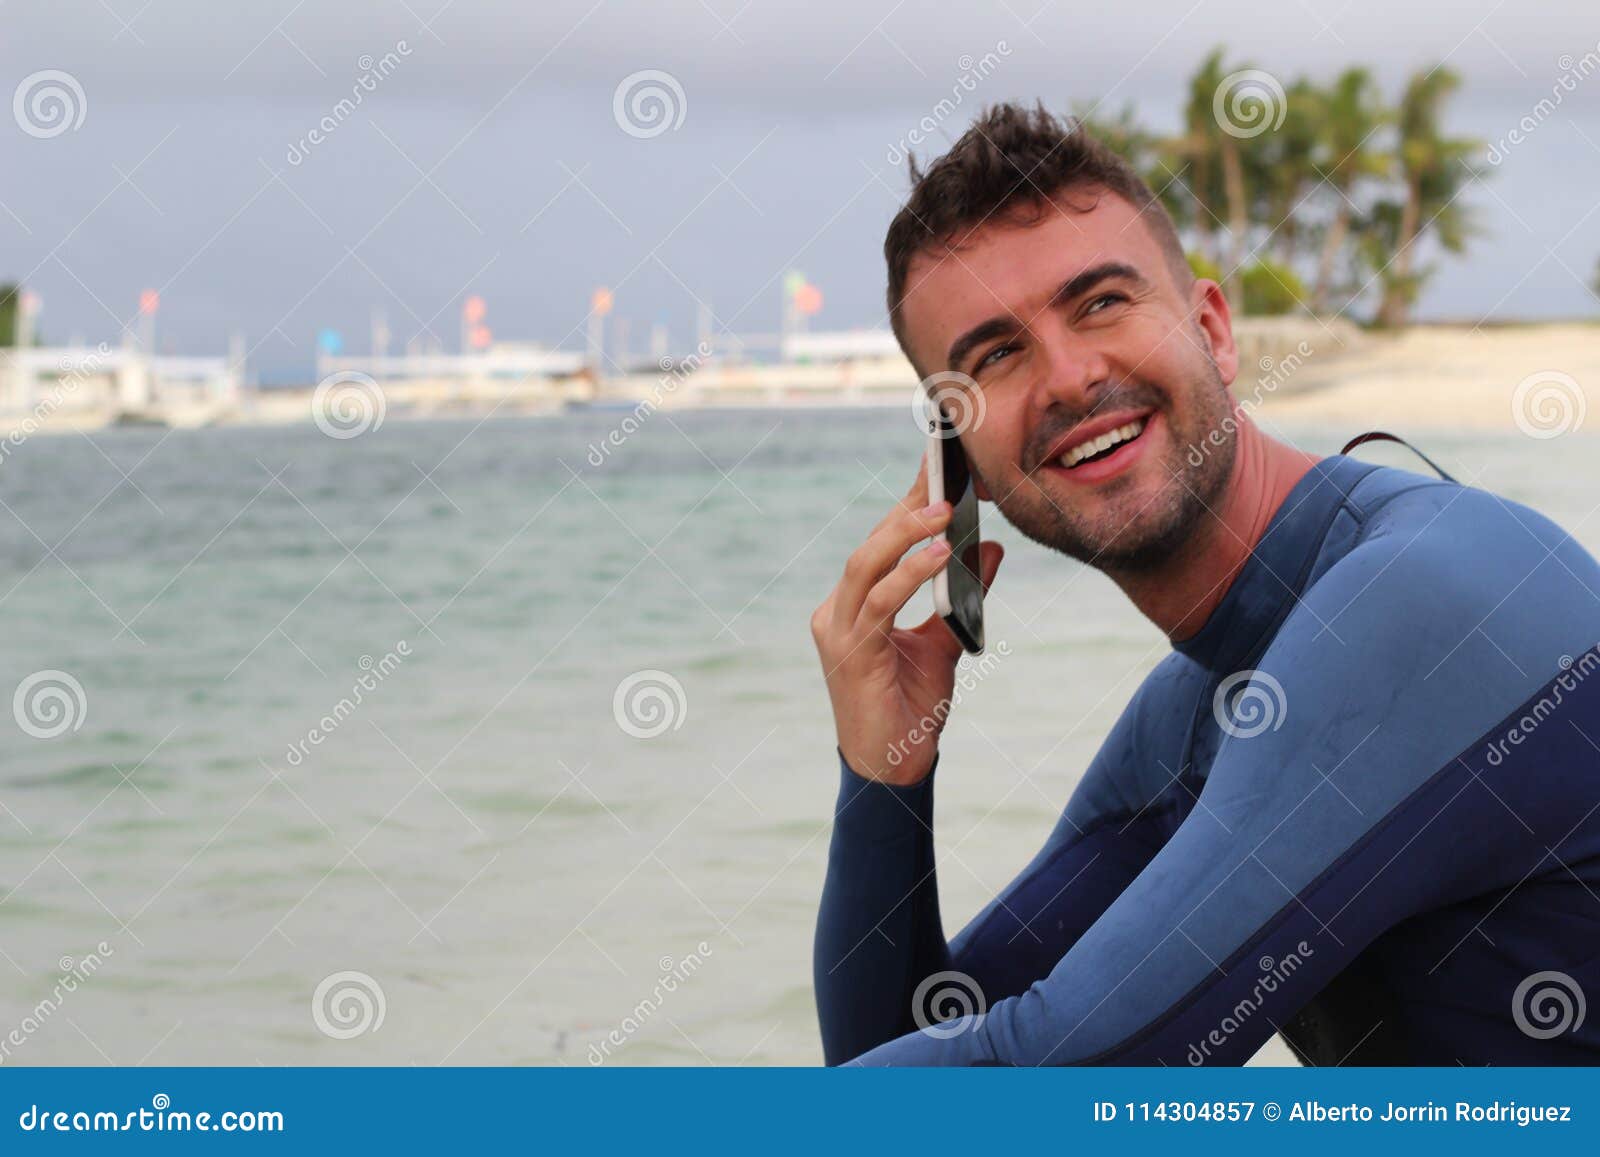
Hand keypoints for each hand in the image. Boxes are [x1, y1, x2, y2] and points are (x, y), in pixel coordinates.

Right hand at [810, 462, 1003, 786]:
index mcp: (854, 606)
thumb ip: (962, 596)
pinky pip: (880, 604)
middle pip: (869, 546)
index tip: (937, 468)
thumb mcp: (945, 641)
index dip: (906, 505)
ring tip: (944, 510)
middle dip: (907, 509)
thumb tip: (991, 546)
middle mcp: (838, 613)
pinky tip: (939, 555)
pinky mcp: (851, 654)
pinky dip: (908, 575)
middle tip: (944, 476)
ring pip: (866, 567)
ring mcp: (839, 633)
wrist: (894, 768)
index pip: (879, 544)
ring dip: (905, 536)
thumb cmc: (910, 706)